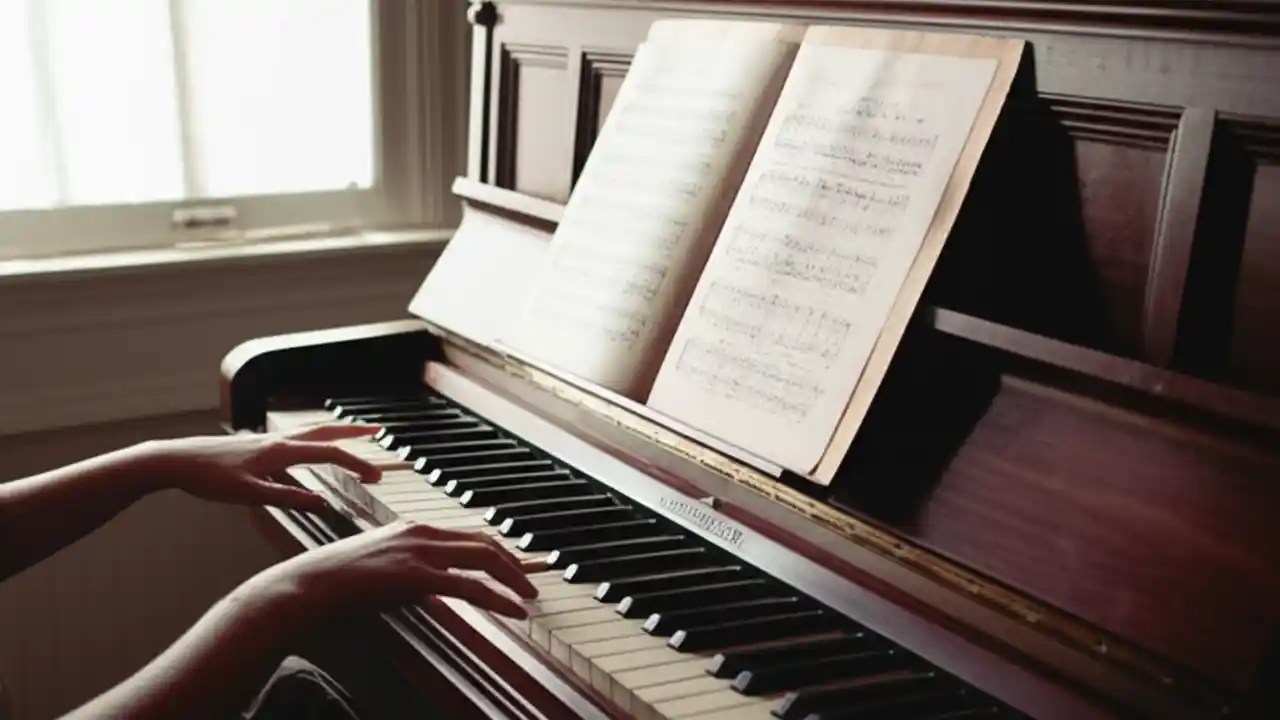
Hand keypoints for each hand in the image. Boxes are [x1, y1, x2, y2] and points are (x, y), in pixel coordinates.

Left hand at [136, 425, 382, 512]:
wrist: (175, 461)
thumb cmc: (208, 478)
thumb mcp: (250, 494)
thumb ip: (288, 498)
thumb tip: (322, 502)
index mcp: (280, 451)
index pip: (330, 454)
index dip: (356, 464)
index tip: (376, 476)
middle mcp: (277, 441)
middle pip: (325, 432)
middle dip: (355, 431)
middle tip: (379, 430)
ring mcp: (266, 441)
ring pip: (310, 433)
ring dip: (335, 434)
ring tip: (351, 437)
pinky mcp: (255, 446)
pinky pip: (294, 440)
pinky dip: (312, 441)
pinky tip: (307, 452)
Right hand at [257, 520, 537, 621]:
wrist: (310, 584)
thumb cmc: (341, 582)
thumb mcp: (385, 569)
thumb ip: (414, 572)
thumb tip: (439, 587)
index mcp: (415, 528)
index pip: (469, 535)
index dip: (499, 551)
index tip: (516, 566)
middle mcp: (422, 533)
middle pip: (484, 542)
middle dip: (513, 563)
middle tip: (529, 583)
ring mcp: (420, 551)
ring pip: (482, 559)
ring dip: (512, 578)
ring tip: (527, 596)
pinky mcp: (415, 574)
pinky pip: (468, 585)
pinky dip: (497, 597)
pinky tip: (513, 609)